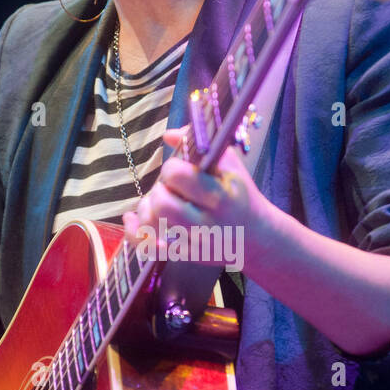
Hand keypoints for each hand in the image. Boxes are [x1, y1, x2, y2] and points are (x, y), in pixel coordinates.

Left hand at [121, 128, 268, 269]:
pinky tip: (132, 220)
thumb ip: (201, 145)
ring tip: (156, 203)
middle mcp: (207, 221)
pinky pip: (150, 248)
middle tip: (169, 189)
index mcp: (219, 194)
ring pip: (153, 224)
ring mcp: (195, 241)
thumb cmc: (240, 196)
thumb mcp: (230, 166)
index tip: (180, 170)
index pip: (178, 176)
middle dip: (158, 191)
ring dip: (146, 209)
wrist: (257, 237)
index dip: (172, 168)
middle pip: (162, 203)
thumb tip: (168, 135)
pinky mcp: (185, 255)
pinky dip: (135, 234)